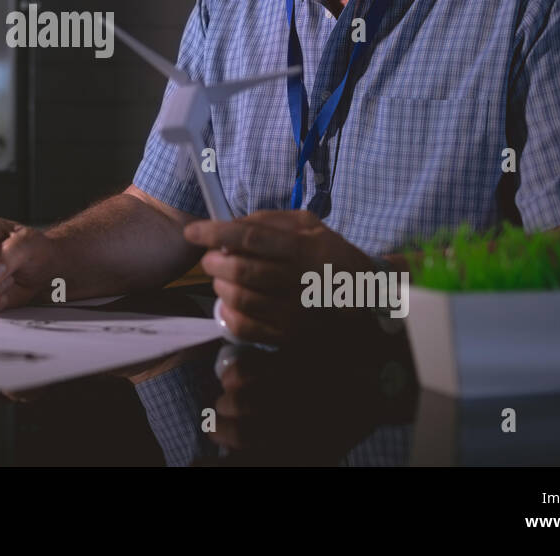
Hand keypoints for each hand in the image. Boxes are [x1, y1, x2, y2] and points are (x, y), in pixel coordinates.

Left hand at [183, 209, 374, 345]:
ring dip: (220, 285)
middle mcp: (298, 281)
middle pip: (240, 269)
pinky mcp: (289, 338)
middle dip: (214, 262)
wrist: (368, 303)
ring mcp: (293, 313)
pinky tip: (229, 303)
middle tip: (210, 258)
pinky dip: (228, 313)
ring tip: (222, 278)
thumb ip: (272, 221)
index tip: (192, 231)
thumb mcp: (312, 227)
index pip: (250, 237)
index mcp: (303, 249)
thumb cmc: (333, 258)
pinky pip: (245, 328)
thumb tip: (232, 223)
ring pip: (239, 298)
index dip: (215, 232)